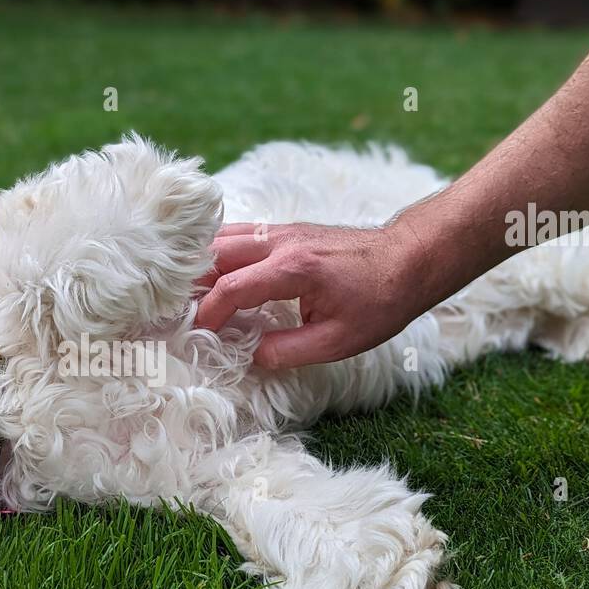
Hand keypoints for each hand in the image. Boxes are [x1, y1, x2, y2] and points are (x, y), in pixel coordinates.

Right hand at [194, 221, 432, 368]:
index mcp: (294, 269)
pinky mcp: (286, 230)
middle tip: (178, 311)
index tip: (199, 334)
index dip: (209, 313)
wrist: (410, 259)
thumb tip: (249, 358)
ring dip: (201, 265)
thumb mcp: (338, 341)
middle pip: (216, 254)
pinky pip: (239, 234)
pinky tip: (213, 272)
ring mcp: (282, 230)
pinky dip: (218, 251)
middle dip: (192, 284)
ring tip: (189, 294)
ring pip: (223, 237)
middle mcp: (281, 241)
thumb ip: (288, 351)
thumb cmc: (381, 301)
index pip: (231, 287)